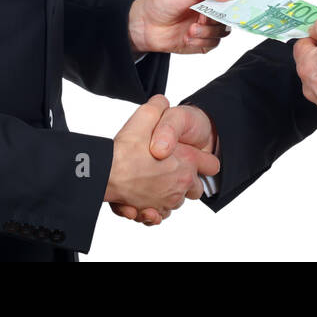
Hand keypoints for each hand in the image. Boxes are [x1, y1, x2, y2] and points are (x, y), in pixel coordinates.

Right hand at [104, 96, 219, 224]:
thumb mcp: (145, 115)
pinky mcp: (153, 212)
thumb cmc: (126, 148)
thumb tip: (163, 102)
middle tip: (167, 169)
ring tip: (151, 182)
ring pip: (177, 201)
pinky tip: (144, 198)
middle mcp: (181, 184)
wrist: (105, 174)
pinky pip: (161, 214)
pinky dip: (155, 209)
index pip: (212, 165)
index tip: (190, 157)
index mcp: (187, 161)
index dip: (203, 160)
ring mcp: (168, 201)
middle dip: (186, 181)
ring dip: (168, 194)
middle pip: (196, 188)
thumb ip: (159, 105)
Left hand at [128, 0, 235, 54]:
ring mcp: (208, 24)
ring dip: (207, 31)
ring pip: (224, 31)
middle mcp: (213, 7)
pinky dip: (201, 41)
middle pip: (232, 14)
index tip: (238, 3)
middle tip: (203, 17)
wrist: (144, 25)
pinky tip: (187, 37)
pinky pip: (214, 44)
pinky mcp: (203, 41)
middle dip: (218, 18)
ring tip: (191, 29)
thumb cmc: (162, 1)